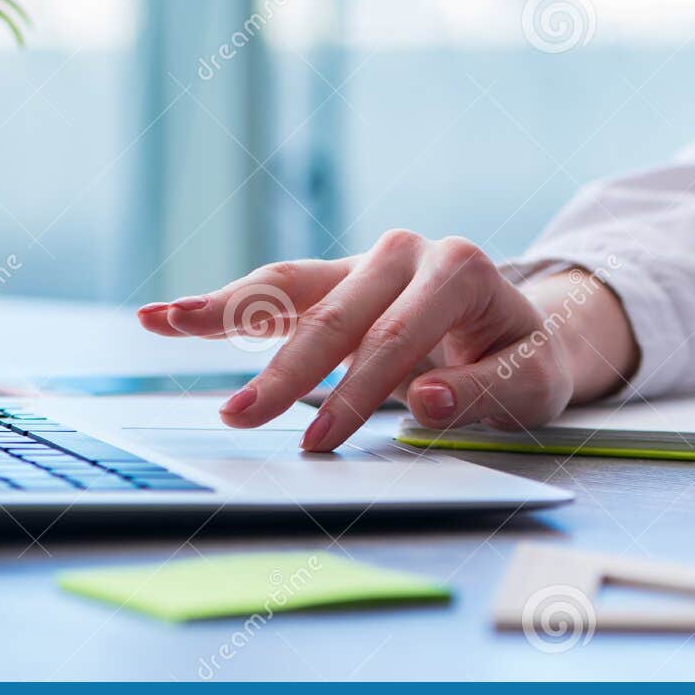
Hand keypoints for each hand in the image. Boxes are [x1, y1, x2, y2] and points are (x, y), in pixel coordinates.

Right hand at [136, 230, 638, 450]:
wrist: (520, 330)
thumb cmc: (524, 360)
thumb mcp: (531, 384)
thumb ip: (482, 392)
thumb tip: (425, 402)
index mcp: (459, 269)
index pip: (398, 337)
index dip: (359, 392)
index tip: (321, 442)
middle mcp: (406, 252)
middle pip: (336, 314)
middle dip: (286, 371)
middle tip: (241, 417)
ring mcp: (363, 262)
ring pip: (290, 287)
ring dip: (226, 309)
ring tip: (164, 321)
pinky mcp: (333, 281)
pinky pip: (273, 293)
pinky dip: (220, 305)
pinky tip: (162, 315)